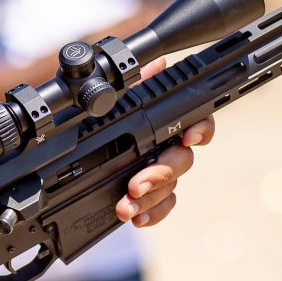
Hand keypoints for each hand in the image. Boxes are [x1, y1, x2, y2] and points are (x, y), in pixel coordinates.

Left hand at [113, 56, 216, 227]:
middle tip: (135, 183)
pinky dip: (151, 215)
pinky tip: (136, 218)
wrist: (80, 163)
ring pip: (170, 189)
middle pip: (181, 162)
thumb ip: (139, 84)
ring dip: (149, 199)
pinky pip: (163, 208)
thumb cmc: (106, 124)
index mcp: (166, 125)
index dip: (201, 130)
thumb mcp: (119, 102)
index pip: (198, 123)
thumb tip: (158, 62)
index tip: (188, 137)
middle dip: (160, 173)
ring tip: (125, 206)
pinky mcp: (153, 198)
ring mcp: (162, 176)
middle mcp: (169, 150)